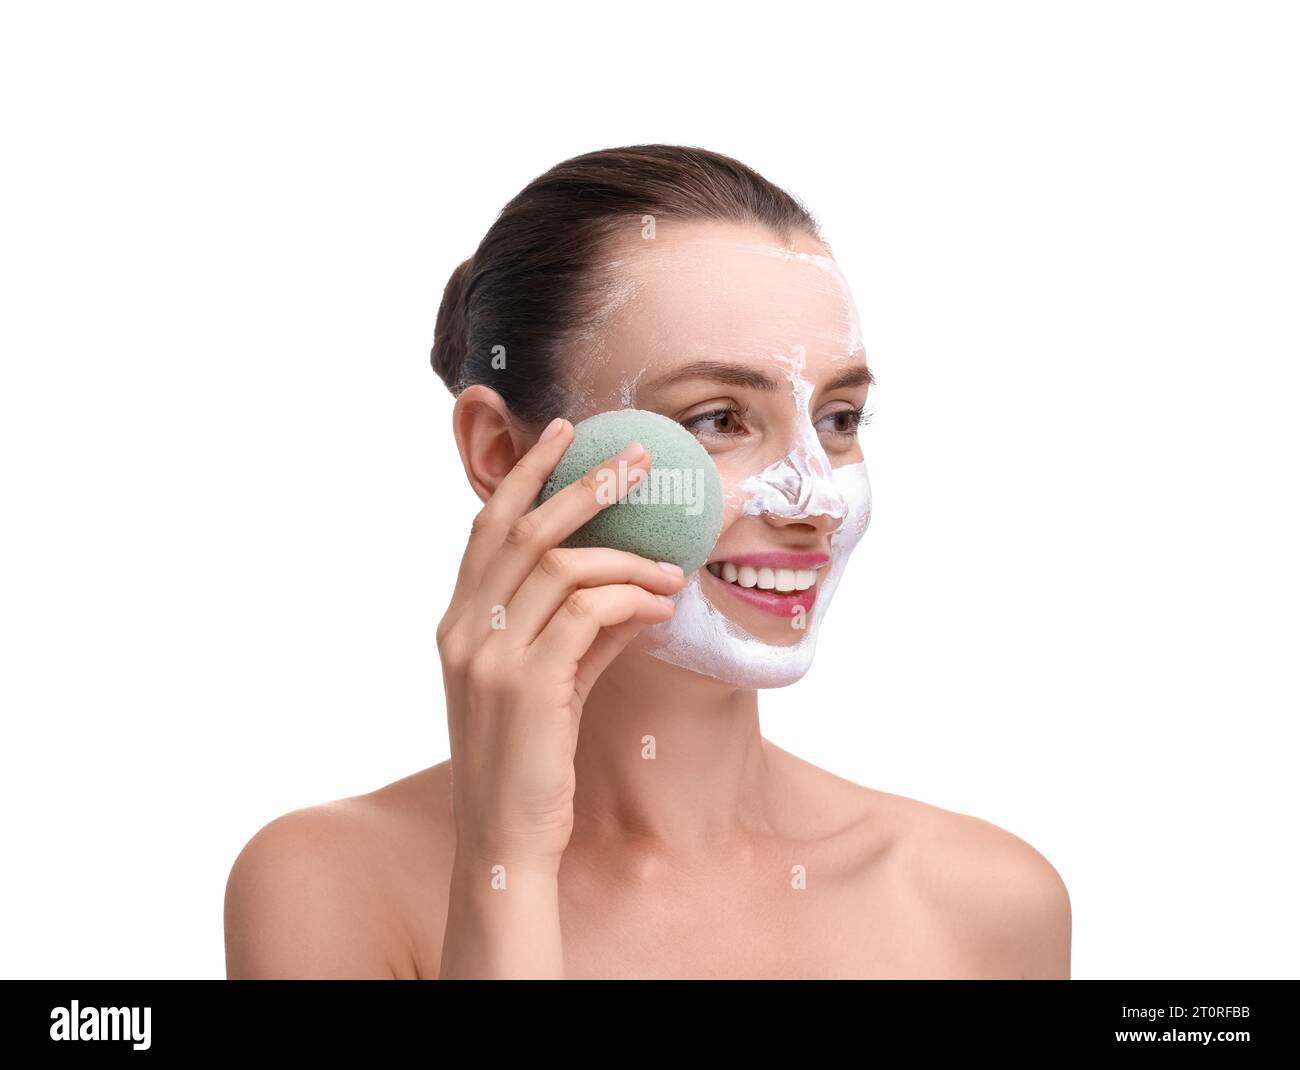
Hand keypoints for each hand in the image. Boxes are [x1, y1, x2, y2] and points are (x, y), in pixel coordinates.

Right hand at [436, 418, 683, 877]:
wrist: (505, 839)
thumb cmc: (529, 760)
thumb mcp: (549, 683)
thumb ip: (579, 631)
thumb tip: (635, 587)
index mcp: (459, 622)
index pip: (487, 528)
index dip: (524, 474)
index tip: (561, 433)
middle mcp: (464, 630)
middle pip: (525, 530)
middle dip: (584, 485)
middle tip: (638, 461)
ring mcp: (490, 657)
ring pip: (562, 568)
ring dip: (628, 559)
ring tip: (672, 569)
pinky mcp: (526, 687)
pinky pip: (587, 615)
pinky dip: (632, 601)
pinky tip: (662, 608)